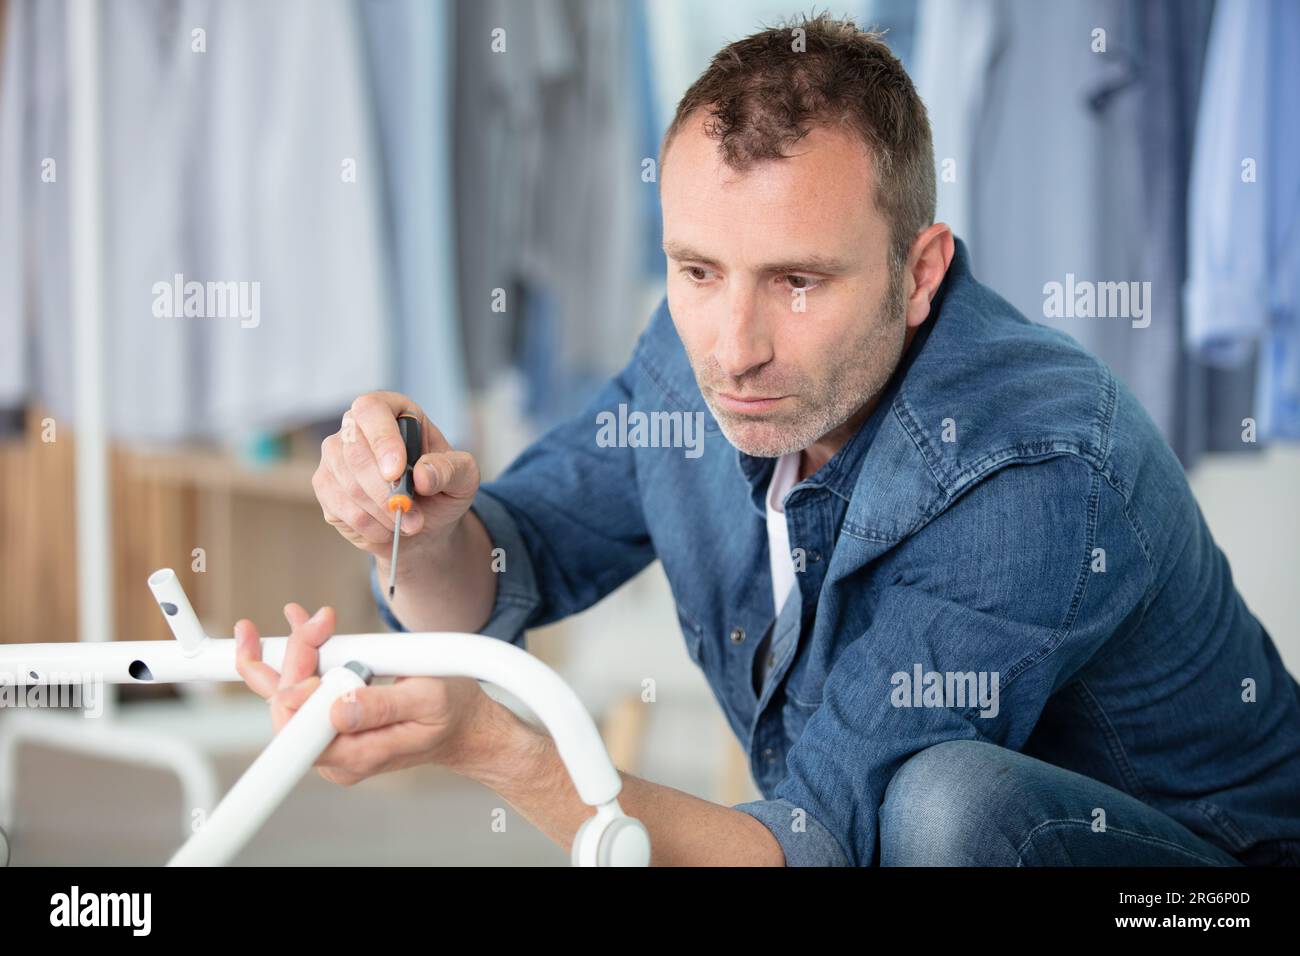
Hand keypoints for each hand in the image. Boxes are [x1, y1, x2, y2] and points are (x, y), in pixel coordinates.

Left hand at [233, 603, 497, 784]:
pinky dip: (302, 660)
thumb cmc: (452, 713)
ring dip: (290, 655)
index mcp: (357, 755)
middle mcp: (336, 756)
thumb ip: (381, 706)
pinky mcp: (333, 727)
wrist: (465, 727)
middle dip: (296, 656)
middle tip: (315, 620)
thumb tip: (336, 710)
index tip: (314, 643)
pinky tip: (306, 633)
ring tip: (297, 620)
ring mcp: (332, 742)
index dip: (297, 683)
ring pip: (289, 699)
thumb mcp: (428, 700)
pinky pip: (303, 695)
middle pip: (288, 707)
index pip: (300, 726)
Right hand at [313, 391, 480, 558]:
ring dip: (381, 512)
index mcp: (393, 410)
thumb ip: (450, 470)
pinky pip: (338, 506)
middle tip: (413, 516)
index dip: (381, 440)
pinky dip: (367, 525)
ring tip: (409, 523)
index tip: (396, 472)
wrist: (422, 521)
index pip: (372, 410)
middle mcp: (357, 427)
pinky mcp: (325, 486)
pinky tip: (387, 529)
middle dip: (385, 491)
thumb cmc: (442, 489)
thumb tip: (423, 475)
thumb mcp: (463, 478)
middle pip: (354, 451)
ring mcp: (336, 456)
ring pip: (346, 483)